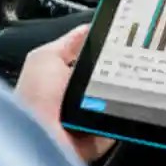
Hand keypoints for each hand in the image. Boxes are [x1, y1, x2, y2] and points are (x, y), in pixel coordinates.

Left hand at [16, 25, 114, 163]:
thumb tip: (87, 28)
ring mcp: (90, 119)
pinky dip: (125, 115)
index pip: (90, 60)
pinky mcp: (101, 137)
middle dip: (119, 68)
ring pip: (119, 98)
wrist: (40, 137)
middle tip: (131, 58)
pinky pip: (121, 122)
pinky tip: (125, 104)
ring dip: (123, 91)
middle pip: (108, 77)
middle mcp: (76, 99)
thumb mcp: (45, 58)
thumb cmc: (34, 98)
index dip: (105, 49)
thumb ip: (67, 43)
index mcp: (61, 79)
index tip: (122, 39)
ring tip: (127, 81)